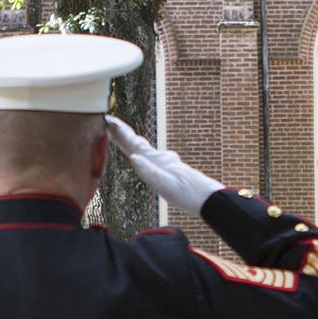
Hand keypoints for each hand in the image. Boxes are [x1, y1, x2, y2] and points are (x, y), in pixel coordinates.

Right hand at [104, 116, 218, 211]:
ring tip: (121, 136)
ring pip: (144, 149)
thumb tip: (133, 157)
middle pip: (137, 143)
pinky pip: (151, 158)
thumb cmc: (188, 194)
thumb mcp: (166, 185)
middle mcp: (160, 159)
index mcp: (157, 161)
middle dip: (122, 133)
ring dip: (131, 142)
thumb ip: (149, 171)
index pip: (134, 144)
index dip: (120, 133)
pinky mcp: (171, 171)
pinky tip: (144, 156)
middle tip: (108, 122)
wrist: (209, 198)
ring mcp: (166, 164)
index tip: (108, 119)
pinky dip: (142, 153)